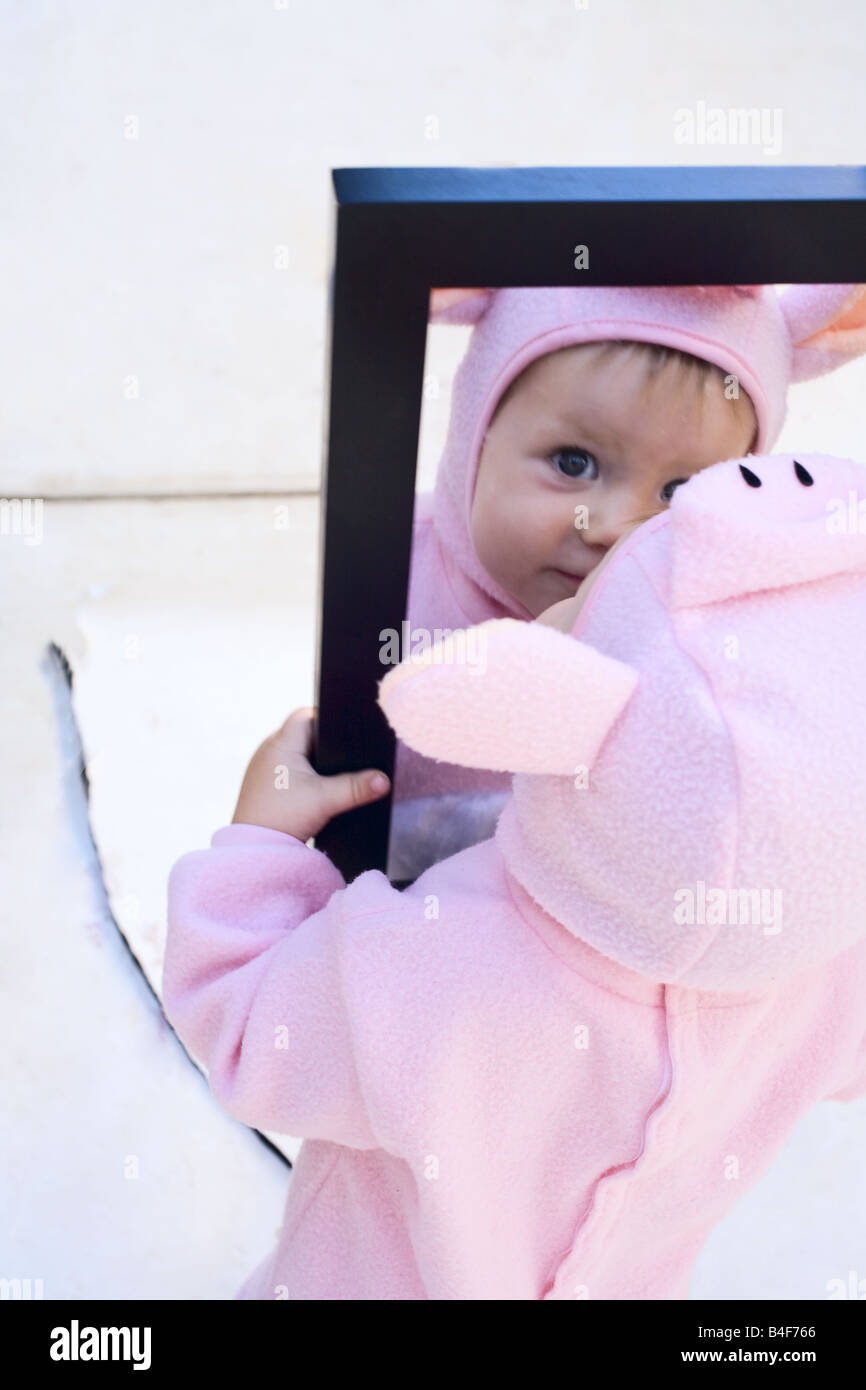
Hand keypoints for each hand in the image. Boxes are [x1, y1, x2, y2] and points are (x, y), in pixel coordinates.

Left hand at [231, 707, 390, 841]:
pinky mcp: (263, 783)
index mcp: (281, 743)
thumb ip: (357, 788)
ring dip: (313, 761)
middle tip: (347, 755)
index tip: (347, 733)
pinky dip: (303, 774)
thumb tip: (384, 780)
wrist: (254, 849)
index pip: (305, 715)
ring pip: (296, 752)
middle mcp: (269, 750)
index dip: (328, 719)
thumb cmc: (283, 818)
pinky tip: (315, 787)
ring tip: (334, 772)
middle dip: (325, 743)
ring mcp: (264, 767)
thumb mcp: (325, 801)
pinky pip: (288, 768)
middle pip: (304, 733)